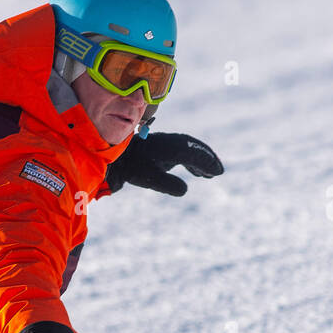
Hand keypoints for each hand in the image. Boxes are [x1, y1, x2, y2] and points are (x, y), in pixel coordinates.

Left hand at [106, 132, 223, 196]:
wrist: (114, 157)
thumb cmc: (131, 167)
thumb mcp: (149, 178)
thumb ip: (167, 185)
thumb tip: (184, 190)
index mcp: (170, 148)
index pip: (194, 154)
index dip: (207, 163)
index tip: (217, 172)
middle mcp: (170, 142)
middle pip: (194, 148)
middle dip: (207, 158)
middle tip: (218, 171)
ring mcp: (165, 144)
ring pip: (188, 149)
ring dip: (200, 160)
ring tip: (209, 174)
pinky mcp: (160, 148)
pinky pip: (181, 152)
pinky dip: (190, 161)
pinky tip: (194, 172)